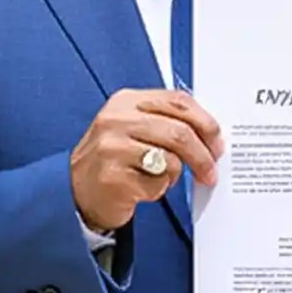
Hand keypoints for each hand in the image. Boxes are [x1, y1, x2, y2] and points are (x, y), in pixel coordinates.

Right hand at [70, 88, 223, 230]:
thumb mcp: (132, 127)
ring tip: (163, 179)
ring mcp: (112, 148)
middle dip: (203, 155)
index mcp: (126, 101)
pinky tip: (142, 189)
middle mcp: (116, 120)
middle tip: (210, 171)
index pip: (178, 101)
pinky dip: (158, 190)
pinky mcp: (113, 177)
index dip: (205, 122)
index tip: (217, 142)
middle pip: (180, 132)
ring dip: (176, 175)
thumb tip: (209, 132)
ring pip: (171, 159)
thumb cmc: (111, 159)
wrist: (74, 191)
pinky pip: (156, 184)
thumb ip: (165, 121)